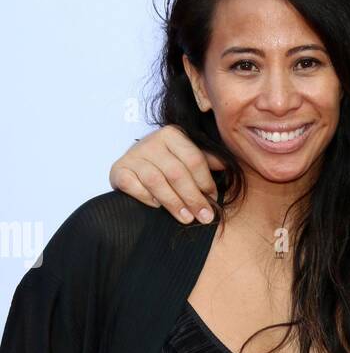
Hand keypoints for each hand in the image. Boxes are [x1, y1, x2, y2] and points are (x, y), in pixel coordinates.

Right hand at [109, 126, 223, 223]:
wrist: (132, 167)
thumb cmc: (165, 164)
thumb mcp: (186, 157)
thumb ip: (206, 160)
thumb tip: (229, 165)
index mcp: (172, 134)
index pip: (194, 159)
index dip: (206, 182)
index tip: (213, 200)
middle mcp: (152, 141)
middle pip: (177, 173)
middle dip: (193, 198)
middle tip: (204, 217)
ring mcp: (133, 155)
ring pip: (157, 181)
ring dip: (173, 203)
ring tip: (186, 218)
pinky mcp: (118, 170)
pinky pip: (133, 185)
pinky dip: (145, 197)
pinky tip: (156, 206)